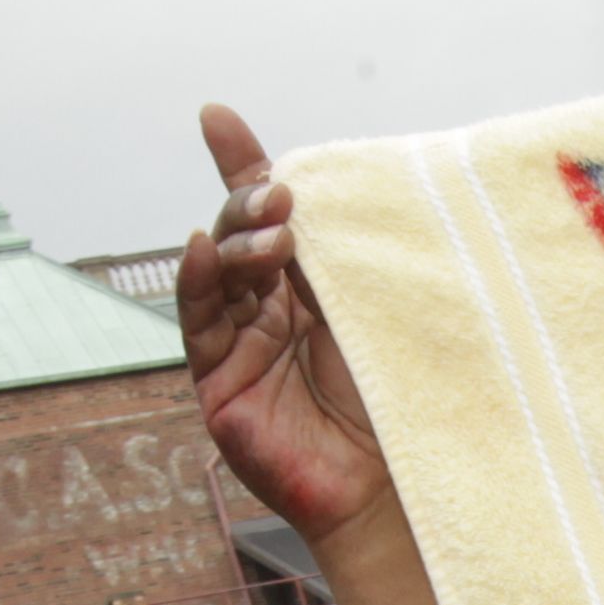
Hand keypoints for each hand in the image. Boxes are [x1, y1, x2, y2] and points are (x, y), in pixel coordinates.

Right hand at [183, 105, 394, 538]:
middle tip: (281, 195)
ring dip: (238, 242)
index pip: (268, 217)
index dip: (241, 165)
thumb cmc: (405, 401)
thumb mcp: (377, 308)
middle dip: (250, 205)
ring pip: (218, 273)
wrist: (400, 487)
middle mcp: (269, 314)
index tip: (215, 116)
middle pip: (239, 238)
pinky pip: (199, 322)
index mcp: (310, 290)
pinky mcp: (220, 385)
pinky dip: (198, 280)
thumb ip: (342, 256)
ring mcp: (241, 348)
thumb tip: (313, 190)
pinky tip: (202, 248)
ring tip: (272, 230)